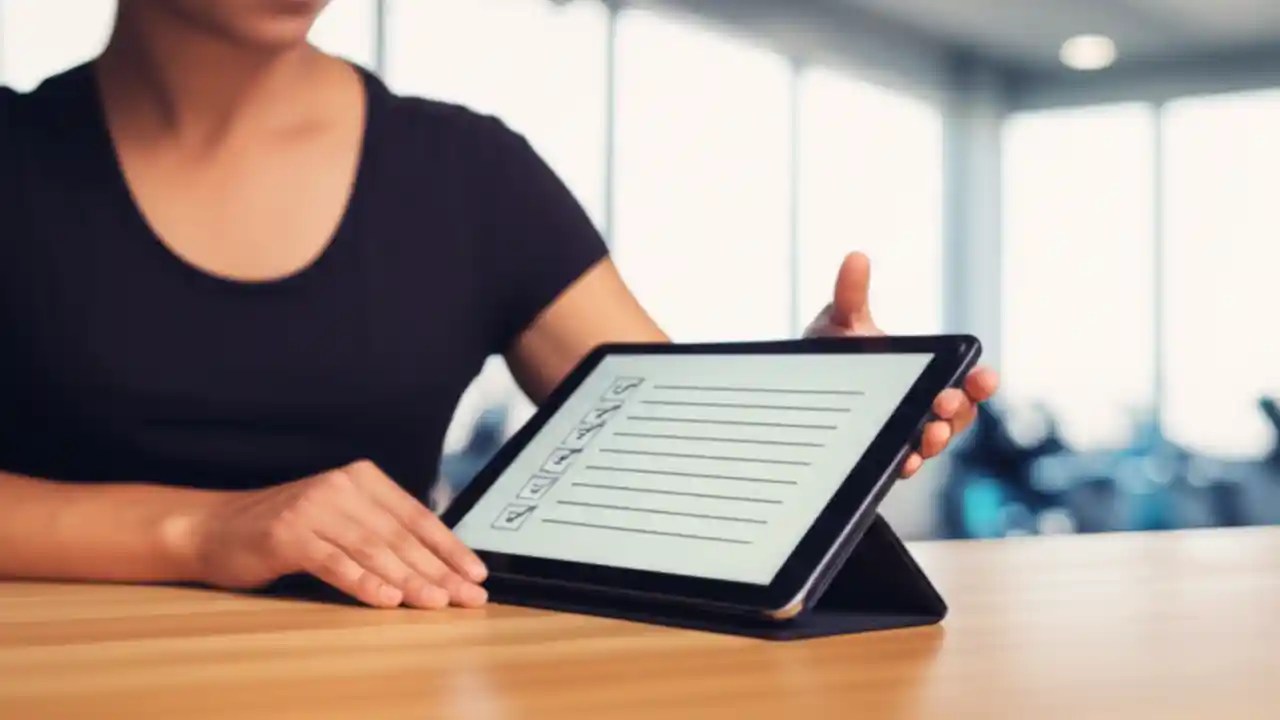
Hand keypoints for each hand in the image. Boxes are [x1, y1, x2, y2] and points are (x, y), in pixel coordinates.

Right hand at [191, 460, 487, 608]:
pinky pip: (335, 562)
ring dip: (410, 580)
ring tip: (437, 602)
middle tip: (468, 597)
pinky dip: (364, 582)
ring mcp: (314, 508)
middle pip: (401, 535)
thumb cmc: (285, 531)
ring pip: (374, 549)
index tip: (476, 574)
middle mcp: (342, 487)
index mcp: (362, 479)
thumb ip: (380, 531)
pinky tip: (387, 600)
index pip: (417, 516)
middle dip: (439, 570)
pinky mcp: (288, 533)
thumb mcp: (340, 520)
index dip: (450, 547)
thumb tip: (437, 563)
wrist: (214, 528)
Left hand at [804, 253, 999, 477]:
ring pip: (934, 442)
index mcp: (926, 373)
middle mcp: (921, 405)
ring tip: (929, 432)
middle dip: (959, 410)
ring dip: (937, 439)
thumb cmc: (831, 354)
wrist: (797, 390)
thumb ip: (850, 295)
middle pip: (957, 415)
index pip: (965, 381)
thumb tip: (855, 257)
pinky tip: (904, 461)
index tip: (984, 377)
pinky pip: (901, 464)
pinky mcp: (881, 455)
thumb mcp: (839, 323)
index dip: (980, 382)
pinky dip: (906, 463)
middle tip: (945, 401)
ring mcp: (904, 433)